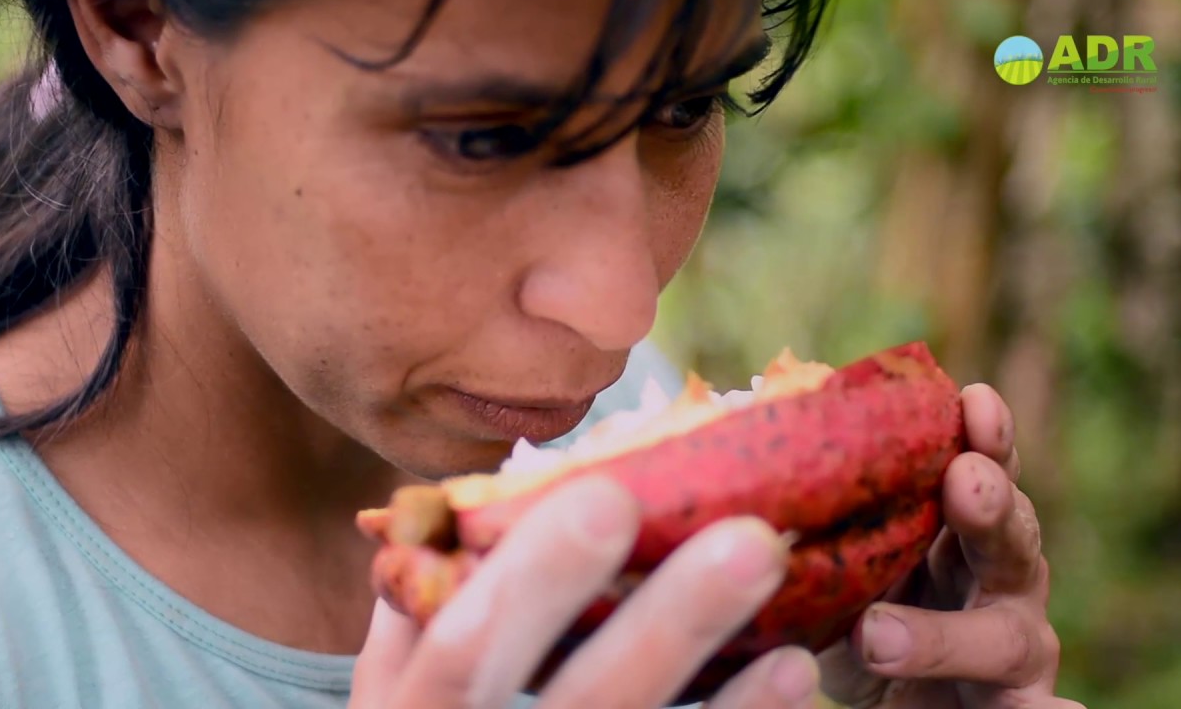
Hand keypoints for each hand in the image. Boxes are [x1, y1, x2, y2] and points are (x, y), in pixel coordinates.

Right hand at [349, 476, 822, 708]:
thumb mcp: (389, 678)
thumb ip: (418, 599)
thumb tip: (481, 500)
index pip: (466, 648)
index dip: (535, 577)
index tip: (610, 493)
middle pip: (590, 703)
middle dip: (669, 625)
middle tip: (751, 541)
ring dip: (732, 698)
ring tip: (791, 621)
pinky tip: (788, 673)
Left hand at [816, 384, 1084, 708]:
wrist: (888, 697)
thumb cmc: (865, 612)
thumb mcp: (834, 563)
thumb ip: (813, 518)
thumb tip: (745, 441)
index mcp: (958, 525)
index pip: (981, 466)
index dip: (982, 434)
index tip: (972, 399)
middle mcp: (999, 578)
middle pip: (1009, 534)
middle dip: (989, 503)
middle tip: (964, 481)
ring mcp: (1014, 645)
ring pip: (1006, 634)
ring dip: (952, 632)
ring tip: (881, 634)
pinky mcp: (1016, 707)